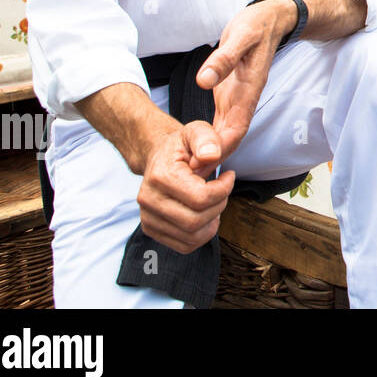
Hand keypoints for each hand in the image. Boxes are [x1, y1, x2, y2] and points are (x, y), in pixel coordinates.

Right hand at [137, 120, 235, 253]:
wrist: (158, 157)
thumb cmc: (180, 146)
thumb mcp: (196, 131)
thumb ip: (206, 139)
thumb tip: (212, 156)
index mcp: (161, 177)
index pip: (201, 198)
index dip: (224, 190)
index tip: (229, 177)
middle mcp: (149, 200)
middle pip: (196, 221)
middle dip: (219, 207)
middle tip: (222, 191)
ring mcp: (148, 218)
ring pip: (191, 237)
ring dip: (212, 223)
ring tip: (214, 203)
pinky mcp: (151, 229)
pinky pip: (184, 245)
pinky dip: (202, 235)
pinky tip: (205, 216)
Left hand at [195, 0, 292, 159]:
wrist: (270, 21)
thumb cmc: (255, 27)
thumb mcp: (239, 37)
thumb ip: (222, 60)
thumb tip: (203, 81)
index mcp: (247, 91)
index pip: (236, 129)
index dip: (220, 149)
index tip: (201, 163)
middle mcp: (243, 101)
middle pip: (230, 139)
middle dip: (213, 159)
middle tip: (188, 178)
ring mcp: (237, 100)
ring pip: (226, 135)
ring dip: (211, 153)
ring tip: (188, 172)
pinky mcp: (231, 97)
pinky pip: (222, 124)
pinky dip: (211, 139)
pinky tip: (196, 149)